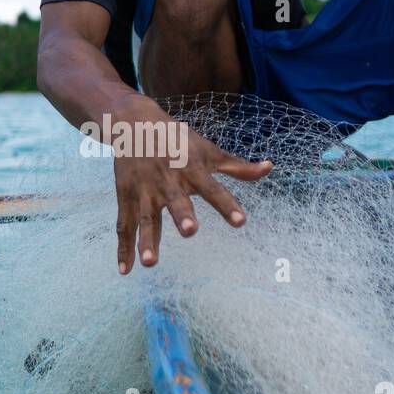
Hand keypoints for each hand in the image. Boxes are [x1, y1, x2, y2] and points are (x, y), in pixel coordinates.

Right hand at [113, 117, 272, 272]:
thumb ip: (238, 167)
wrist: (134, 123)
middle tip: (191, 231)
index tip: (241, 222)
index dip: (227, 205)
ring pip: (147, 218)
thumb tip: (269, 168)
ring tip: (151, 263)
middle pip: (176, 200)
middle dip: (182, 215)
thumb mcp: (208, 150)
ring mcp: (145, 190)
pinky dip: (123, 248)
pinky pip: (124, 225)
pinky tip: (126, 269)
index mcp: (192, 169)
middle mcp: (168, 180)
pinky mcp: (126, 196)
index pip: (213, 189)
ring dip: (147, 240)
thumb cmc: (178, 139)